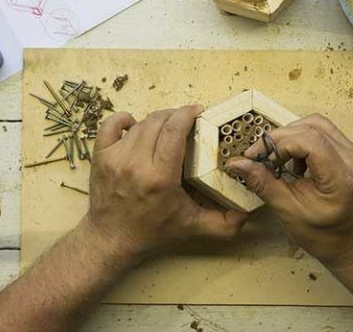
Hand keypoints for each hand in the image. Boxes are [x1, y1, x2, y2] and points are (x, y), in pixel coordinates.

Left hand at [83, 106, 248, 266]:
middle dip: (176, 115)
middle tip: (187, 122)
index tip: (199, 111)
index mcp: (161, 177)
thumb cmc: (154, 231)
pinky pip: (111, 124)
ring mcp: (115, 158)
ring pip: (140, 123)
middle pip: (158, 121)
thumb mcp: (194, 228)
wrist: (112, 240)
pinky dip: (125, 119)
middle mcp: (136, 163)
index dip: (188, 113)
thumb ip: (226, 222)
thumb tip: (251, 209)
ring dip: (157, 120)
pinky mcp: (101, 157)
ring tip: (167, 128)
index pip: (174, 129)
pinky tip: (136, 125)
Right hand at [224, 114, 352, 269]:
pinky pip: (322, 132)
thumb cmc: (324, 235)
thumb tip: (239, 163)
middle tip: (261, 156)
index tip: (257, 155)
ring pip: (316, 124)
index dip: (279, 142)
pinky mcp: (348, 152)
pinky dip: (302, 139)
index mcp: (340, 177)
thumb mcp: (288, 211)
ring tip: (278, 159)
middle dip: (280, 138)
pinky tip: (294, 162)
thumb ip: (263, 183)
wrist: (350, 243)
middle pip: (311, 127)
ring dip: (291, 136)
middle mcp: (352, 159)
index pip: (310, 140)